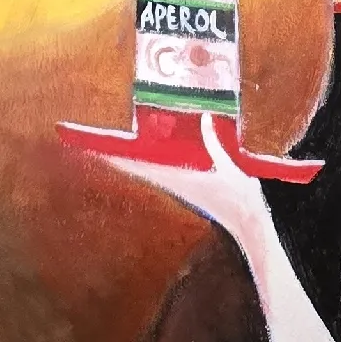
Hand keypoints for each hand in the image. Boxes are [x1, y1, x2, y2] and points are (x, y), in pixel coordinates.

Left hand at [111, 113, 270, 249]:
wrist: (247, 224)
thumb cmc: (240, 197)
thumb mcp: (229, 166)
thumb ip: (214, 143)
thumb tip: (205, 117)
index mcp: (181, 179)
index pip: (142, 167)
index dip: (120, 159)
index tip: (98, 151)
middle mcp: (175, 185)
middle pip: (138, 170)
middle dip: (117, 159)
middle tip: (93, 147)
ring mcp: (179, 188)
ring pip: (147, 173)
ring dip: (129, 163)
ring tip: (110, 152)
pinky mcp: (185, 189)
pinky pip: (159, 175)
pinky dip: (145, 166)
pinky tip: (142, 160)